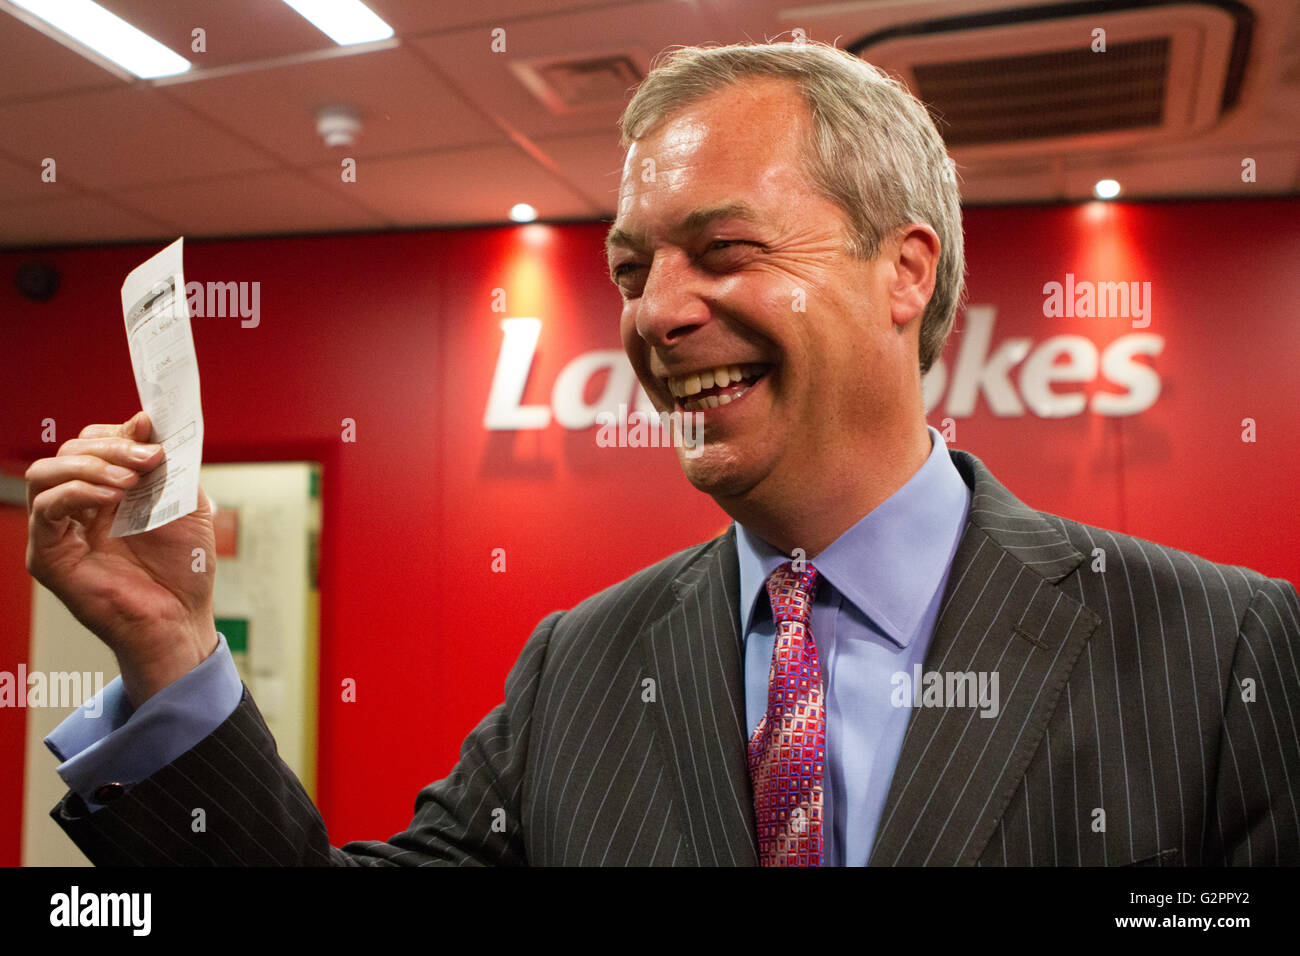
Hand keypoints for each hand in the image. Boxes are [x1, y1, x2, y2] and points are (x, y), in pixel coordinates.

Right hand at [26, 410, 218, 706]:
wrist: (182, 618)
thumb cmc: (183, 570)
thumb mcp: (186, 504)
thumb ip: (168, 465)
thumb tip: (149, 422)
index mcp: (108, 493)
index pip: (92, 444)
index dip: (118, 433)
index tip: (152, 430)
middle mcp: (79, 508)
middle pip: (69, 452)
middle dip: (111, 447)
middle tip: (149, 458)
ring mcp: (59, 531)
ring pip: (46, 473)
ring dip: (91, 466)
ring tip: (132, 481)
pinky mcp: (47, 556)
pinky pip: (46, 509)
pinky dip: (78, 492)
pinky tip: (113, 498)